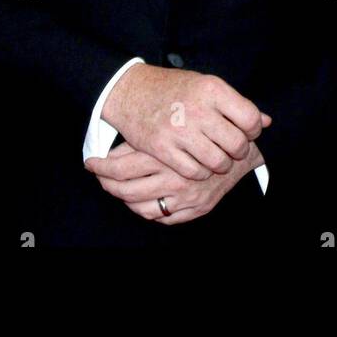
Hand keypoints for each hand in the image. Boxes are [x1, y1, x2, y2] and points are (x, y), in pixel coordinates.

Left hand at [84, 138, 265, 223]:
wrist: (245, 148)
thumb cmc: (209, 127)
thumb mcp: (179, 119)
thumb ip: (151, 130)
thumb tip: (118, 141)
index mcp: (165, 152)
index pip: (122, 164)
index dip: (102, 165)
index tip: (91, 162)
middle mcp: (172, 177)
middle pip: (126, 188)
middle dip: (106, 183)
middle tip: (97, 174)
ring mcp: (183, 196)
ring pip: (140, 205)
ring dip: (123, 198)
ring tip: (114, 188)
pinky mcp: (194, 209)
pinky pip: (161, 217)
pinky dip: (146, 211)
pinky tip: (139, 202)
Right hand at [101, 64, 271, 178]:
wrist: (131, 91)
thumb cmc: (174, 88)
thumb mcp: (205, 85)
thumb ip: (235, 104)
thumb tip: (267, 122)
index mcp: (212, 89)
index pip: (250, 118)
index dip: (253, 129)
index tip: (246, 131)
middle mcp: (198, 109)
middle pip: (237, 144)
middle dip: (238, 151)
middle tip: (231, 148)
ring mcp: (179, 130)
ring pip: (218, 162)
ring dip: (220, 164)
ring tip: (215, 156)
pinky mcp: (163, 148)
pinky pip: (195, 172)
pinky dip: (199, 172)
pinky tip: (196, 162)